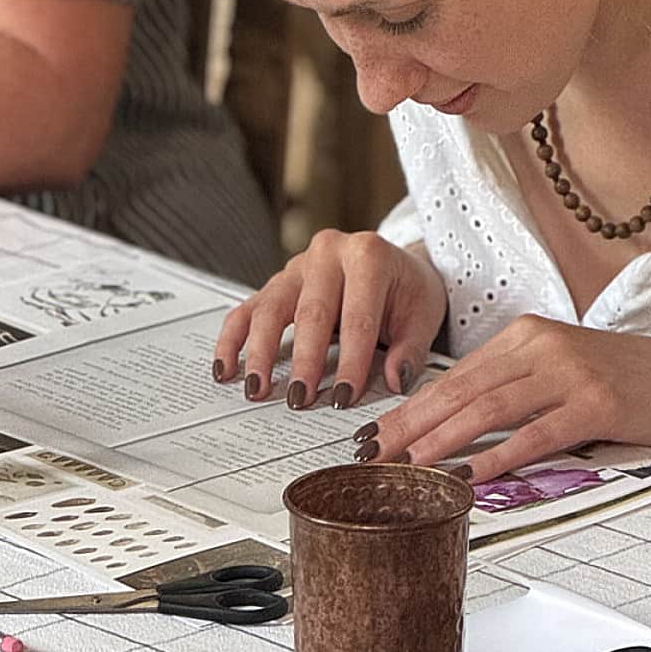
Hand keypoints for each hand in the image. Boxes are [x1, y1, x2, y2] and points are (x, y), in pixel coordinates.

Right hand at [212, 230, 445, 407]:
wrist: (396, 266)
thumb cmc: (407, 289)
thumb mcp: (423, 315)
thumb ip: (410, 349)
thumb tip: (396, 379)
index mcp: (368, 255)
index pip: (358, 317)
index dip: (351, 361)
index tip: (344, 396)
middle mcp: (328, 253)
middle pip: (311, 312)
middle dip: (305, 361)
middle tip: (300, 398)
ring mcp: (297, 266)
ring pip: (270, 308)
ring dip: (260, 352)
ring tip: (258, 388)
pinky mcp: (276, 282)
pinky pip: (247, 309)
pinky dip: (232, 339)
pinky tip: (227, 368)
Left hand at [352, 314, 650, 479]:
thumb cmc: (620, 379)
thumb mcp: (558, 366)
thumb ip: (510, 383)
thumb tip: (451, 421)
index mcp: (526, 334)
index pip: (455, 375)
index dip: (411, 407)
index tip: (376, 433)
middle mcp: (542, 345)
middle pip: (462, 389)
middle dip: (412, 424)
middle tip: (374, 455)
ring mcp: (570, 373)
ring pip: (491, 409)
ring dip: (443, 440)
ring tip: (408, 467)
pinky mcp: (596, 404)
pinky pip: (536, 434)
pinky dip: (499, 457)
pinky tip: (470, 476)